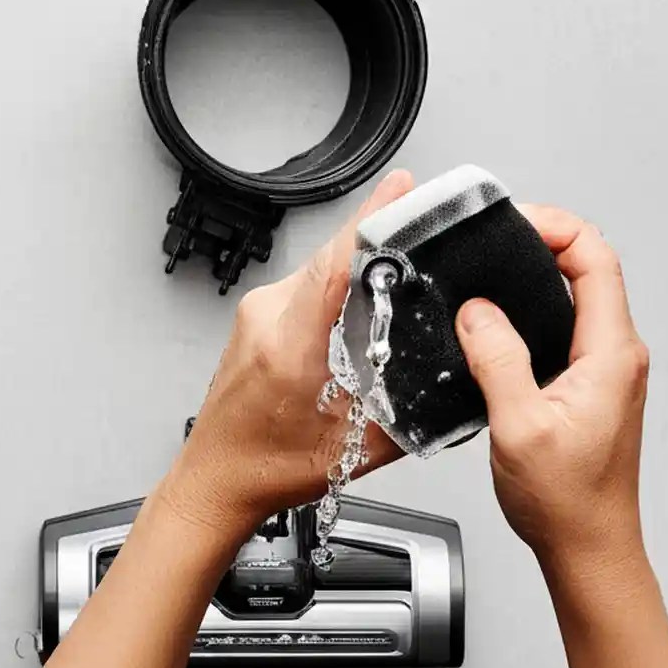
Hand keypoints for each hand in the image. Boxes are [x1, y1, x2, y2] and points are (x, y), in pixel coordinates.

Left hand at [160, 170, 415, 532]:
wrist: (216, 478)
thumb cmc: (268, 468)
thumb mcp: (355, 448)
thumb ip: (407, 410)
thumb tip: (451, 380)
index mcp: (288, 349)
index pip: (333, 266)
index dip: (370, 221)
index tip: (399, 188)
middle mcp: (265, 320)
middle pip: (330, 261)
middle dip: (377, 246)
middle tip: (421, 238)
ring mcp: (255, 313)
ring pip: (318, 271)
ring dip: (355, 273)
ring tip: (389, 289)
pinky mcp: (253, 316)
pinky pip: (304, 285)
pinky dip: (334, 290)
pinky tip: (353, 312)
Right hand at [454, 205, 650, 563]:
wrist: (587, 545)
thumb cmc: (566, 499)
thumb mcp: (519, 425)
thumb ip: (498, 360)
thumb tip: (476, 311)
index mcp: (610, 354)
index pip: (596, 259)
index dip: (554, 228)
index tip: (511, 222)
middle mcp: (615, 355)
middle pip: (588, 267)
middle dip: (540, 240)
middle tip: (493, 236)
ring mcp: (604, 369)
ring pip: (575, 296)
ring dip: (535, 274)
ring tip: (489, 267)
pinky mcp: (586, 384)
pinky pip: (562, 326)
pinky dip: (530, 308)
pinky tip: (497, 318)